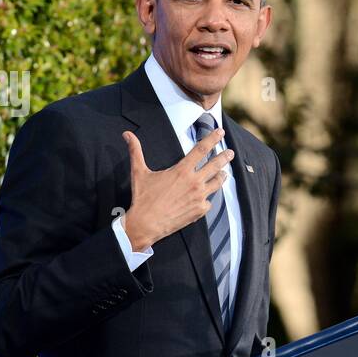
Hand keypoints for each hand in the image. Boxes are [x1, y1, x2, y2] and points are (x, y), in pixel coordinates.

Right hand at [121, 128, 230, 250]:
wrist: (146, 223)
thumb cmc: (143, 197)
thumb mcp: (139, 172)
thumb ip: (136, 151)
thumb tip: (127, 134)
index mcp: (182, 171)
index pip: (201, 150)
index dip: (212, 139)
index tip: (220, 132)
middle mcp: (194, 182)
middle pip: (215, 165)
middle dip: (224, 157)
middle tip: (230, 152)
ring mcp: (199, 197)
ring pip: (217, 183)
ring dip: (221, 176)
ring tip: (224, 173)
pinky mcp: (200, 211)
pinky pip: (208, 202)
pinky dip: (207, 198)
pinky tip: (206, 197)